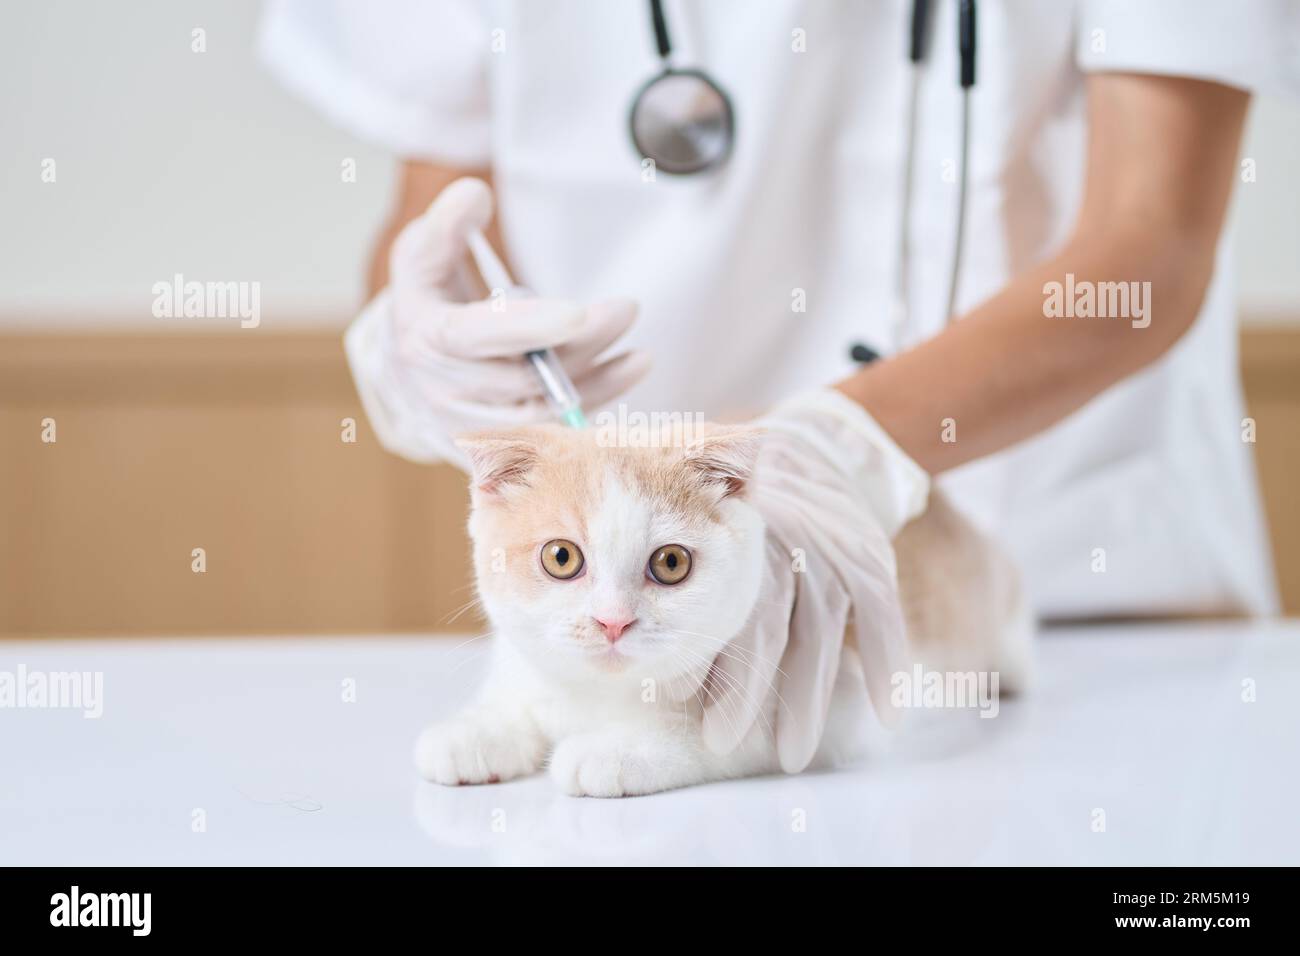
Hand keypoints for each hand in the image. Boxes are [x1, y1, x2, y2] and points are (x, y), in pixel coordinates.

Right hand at [344, 177, 650, 464]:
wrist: (405, 372)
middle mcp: (442, 391)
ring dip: (597, 383)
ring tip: (641, 356)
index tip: (577, 311)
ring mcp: (468, 428)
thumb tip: (476, 194)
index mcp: (425, 337)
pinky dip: (591, 405)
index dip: (526, 327)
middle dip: (581, 344)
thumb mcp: (422, 253)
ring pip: (542, 412)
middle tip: (626, 310)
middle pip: (523, 377)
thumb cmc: (426, 301)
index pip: (475, 336)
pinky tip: (624, 375)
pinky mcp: (494, 449)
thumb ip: (447, 222)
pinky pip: (549, 433)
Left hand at [701, 388, 929, 771]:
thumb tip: (619, 622)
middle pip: (764, 624)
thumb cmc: (740, 493)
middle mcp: (783, 543)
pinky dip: (887, 663)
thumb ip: (670, 558)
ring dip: (808, 698)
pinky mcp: (873, 560)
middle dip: (742, 688)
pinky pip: (885, 616)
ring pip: (821, 633)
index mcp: (734, 532)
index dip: (697, 649)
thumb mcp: (701, 506)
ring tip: (791, 754)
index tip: (671, 696)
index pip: (711, 597)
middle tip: (719, 741)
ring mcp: (833, 552)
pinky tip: (886, 716)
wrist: (818, 447)